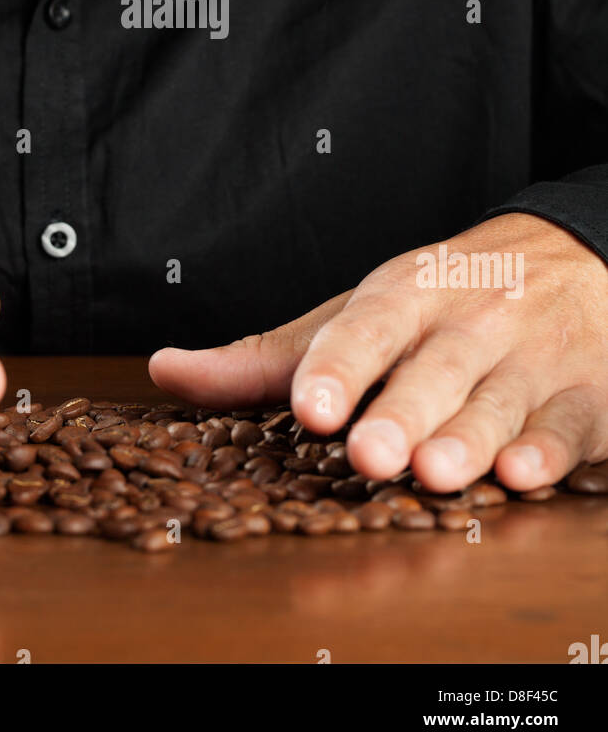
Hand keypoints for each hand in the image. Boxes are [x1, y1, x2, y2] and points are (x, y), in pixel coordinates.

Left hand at [149, 213, 607, 491]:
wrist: (574, 259)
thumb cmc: (445, 300)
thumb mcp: (358, 313)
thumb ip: (265, 357)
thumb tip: (165, 371)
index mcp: (406, 296)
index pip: (367, 327)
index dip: (339, 366)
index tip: (310, 406)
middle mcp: (468, 323)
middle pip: (434, 370)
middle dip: (403, 412)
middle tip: (370, 452)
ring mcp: (529, 358)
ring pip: (498, 402)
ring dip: (468, 438)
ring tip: (436, 472)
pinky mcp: (581, 397)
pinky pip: (566, 424)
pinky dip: (549, 448)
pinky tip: (524, 471)